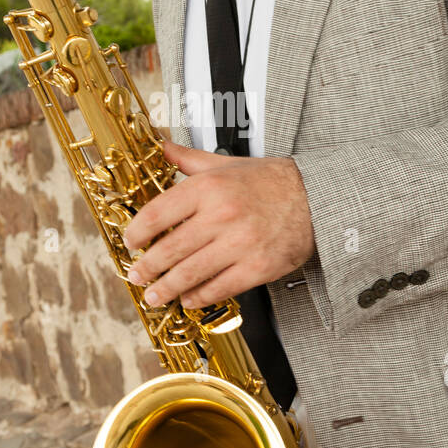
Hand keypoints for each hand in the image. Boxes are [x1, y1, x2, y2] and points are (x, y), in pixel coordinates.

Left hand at [122, 139, 315, 308]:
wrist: (316, 198)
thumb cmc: (270, 182)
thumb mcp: (226, 164)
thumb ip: (190, 159)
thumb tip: (163, 148)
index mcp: (209, 187)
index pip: (158, 212)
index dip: (137, 232)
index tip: (131, 242)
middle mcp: (221, 214)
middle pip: (170, 248)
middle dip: (147, 267)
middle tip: (137, 275)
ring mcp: (240, 243)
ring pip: (190, 273)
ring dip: (167, 288)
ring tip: (154, 295)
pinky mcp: (258, 267)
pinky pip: (220, 287)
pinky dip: (199, 297)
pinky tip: (189, 299)